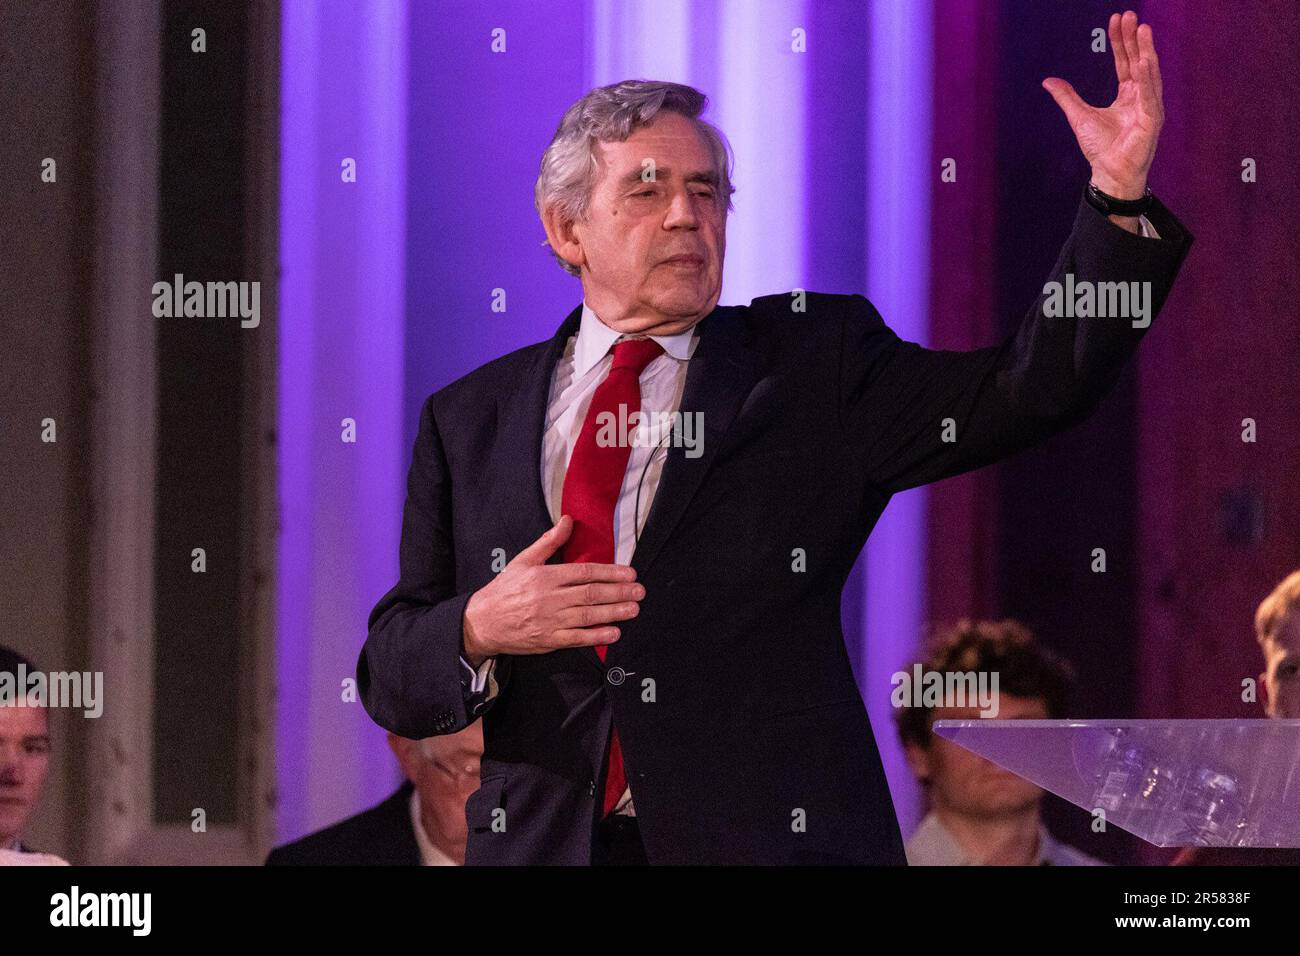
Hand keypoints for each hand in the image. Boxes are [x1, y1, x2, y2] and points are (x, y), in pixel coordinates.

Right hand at [461, 515, 642, 663]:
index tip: (629, 573)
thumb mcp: (523, 560)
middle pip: (591, 594)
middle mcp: (550, 598)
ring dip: (614, 613)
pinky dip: (597, 637)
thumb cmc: (504, 589)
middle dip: (619, 592)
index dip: (610, 572)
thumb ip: (548, 541)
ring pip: (588, 616)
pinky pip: (578, 638)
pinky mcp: (549, 640)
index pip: (585, 572)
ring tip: (634, 609)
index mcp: (546, 576)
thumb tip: (568, 520)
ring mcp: (550, 621)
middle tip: (640, 591)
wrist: (482, 622)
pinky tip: (614, 633)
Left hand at [1042, 10, 1163, 198]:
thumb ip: (1067, 96)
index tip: (1117, 20)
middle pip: (1138, 61)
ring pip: (1148, 74)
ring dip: (1146, 51)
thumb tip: (1048, 80)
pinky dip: (1146, 78)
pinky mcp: (1153, 121)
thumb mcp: (1079, 116)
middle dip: (1135, 39)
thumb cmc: (1101, 148)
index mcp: (1128, 94)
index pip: (1125, 61)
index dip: (1121, 41)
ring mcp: (1150, 107)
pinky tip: (1143, 61)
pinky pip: (1150, 96)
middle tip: (1130, 16)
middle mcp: (1142, 97)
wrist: (1108, 174)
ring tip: (1142, 30)